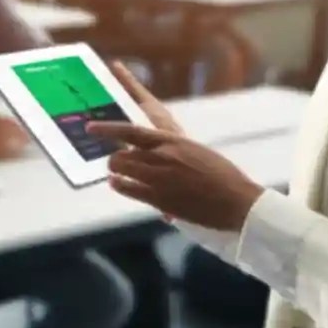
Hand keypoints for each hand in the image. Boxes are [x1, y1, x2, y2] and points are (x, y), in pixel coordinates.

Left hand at [88, 63, 262, 230]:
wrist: (236, 200)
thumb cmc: (221, 175)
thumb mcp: (195, 152)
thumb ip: (173, 150)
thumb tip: (155, 153)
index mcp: (174, 140)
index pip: (132, 131)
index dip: (108, 129)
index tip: (91, 128)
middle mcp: (163, 156)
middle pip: (121, 154)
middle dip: (114, 159)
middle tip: (114, 162)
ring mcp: (160, 178)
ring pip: (121, 170)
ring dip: (116, 173)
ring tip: (116, 175)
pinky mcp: (160, 198)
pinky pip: (128, 189)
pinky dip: (120, 186)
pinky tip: (119, 185)